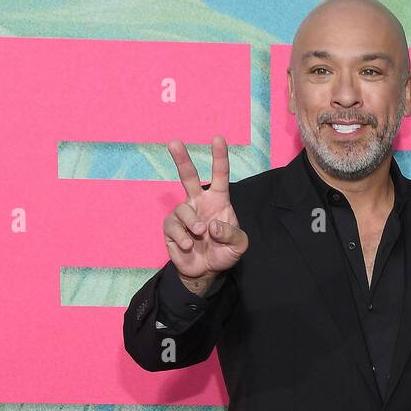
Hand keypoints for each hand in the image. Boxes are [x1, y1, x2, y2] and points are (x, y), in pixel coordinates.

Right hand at [164, 134, 248, 289]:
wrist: (205, 272)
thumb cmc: (223, 253)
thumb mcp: (238, 246)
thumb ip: (232, 234)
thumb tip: (212, 225)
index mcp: (218, 201)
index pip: (220, 176)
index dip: (219, 157)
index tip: (218, 138)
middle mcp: (199, 202)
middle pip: (188, 176)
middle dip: (182, 159)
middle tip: (174, 143)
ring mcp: (184, 214)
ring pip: (183, 209)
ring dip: (193, 222)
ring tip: (200, 234)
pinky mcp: (171, 228)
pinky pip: (173, 226)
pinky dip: (182, 237)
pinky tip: (189, 245)